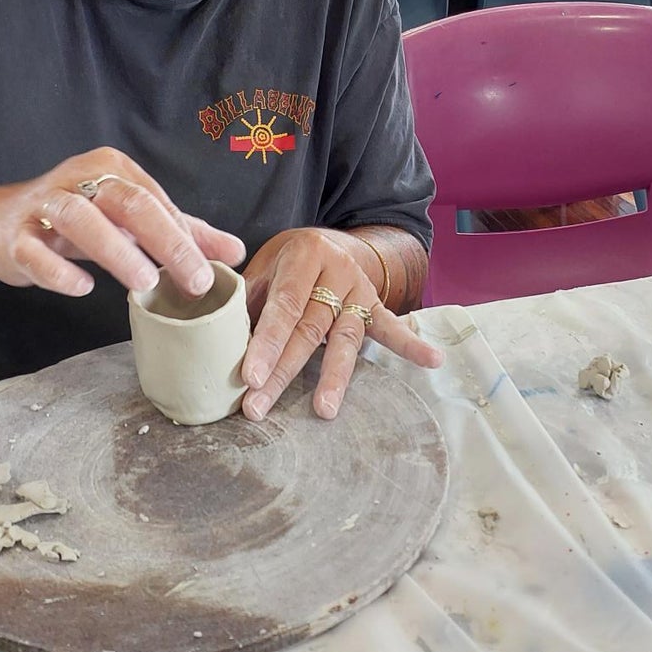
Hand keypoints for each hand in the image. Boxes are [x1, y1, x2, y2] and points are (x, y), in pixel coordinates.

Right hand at [0, 146, 244, 300]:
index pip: (155, 200)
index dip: (184, 235)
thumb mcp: (130, 222)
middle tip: (192, 280)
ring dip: (116, 250)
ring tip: (145, 284)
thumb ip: (182, 233)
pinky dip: (59, 270)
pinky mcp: (15, 236)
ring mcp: (43, 204)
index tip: (208, 271)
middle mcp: (78, 178)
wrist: (0, 227)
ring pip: (81, 219)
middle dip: (165, 241)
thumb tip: (236, 252)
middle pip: (128, 202)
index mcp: (111, 168)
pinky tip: (83, 287)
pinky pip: (35, 250)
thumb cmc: (78, 221)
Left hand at [239, 228, 442, 419]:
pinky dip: (411, 345)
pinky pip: (393, 327)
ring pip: (345, 339)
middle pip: (309, 329)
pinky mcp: (376, 304)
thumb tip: (220, 342)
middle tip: (259, 406)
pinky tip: (432, 360)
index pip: (283, 305)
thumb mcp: (265, 264)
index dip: (266, 342)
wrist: (330, 240)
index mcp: (303, 254)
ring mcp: (361, 288)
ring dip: (335, 378)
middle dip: (283, 371)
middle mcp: (336, 270)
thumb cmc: (288, 261)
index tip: (250, 377)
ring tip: (325, 410)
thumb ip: (249, 299)